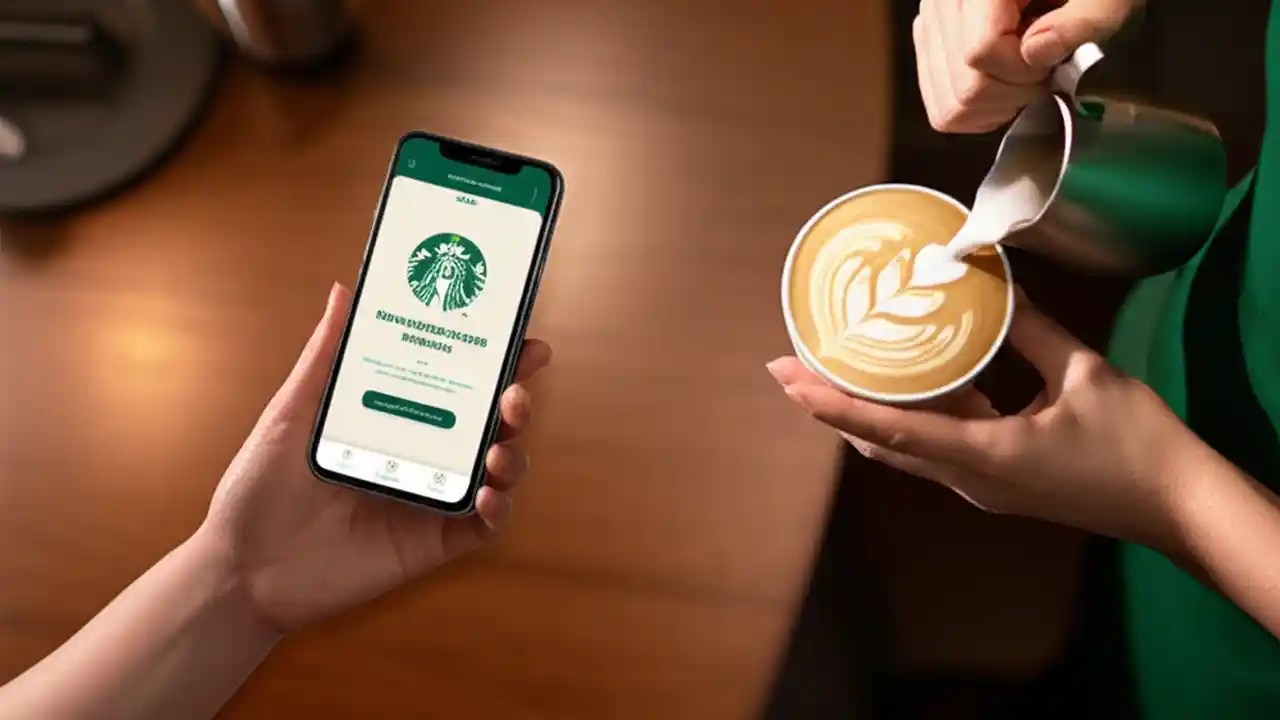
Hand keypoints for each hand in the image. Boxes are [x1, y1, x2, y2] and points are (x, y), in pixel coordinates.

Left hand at [199, 283, 552, 633]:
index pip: (456, 384)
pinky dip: (497, 510)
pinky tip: (488, 495)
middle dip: (515, 403)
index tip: (519, 340)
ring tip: (498, 448)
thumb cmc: (258, 491)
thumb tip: (344, 292)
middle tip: (514, 393)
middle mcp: (420, 455)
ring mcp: (429, 499)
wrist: (241, 569)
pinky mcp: (431, 544)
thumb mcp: (290, 414)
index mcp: (394, 418)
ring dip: (513, 454)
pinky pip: (482, 527)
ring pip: (496, 472)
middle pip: (487, 423)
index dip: (495, 363)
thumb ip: (324, 358)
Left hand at [768, 294, 1218, 552]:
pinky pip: (937, 445)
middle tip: (790, 366)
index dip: (834, 406)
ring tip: (831, 367)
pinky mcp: (995, 481)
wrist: (1176, 508)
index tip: (789, 381)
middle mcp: (969, 479)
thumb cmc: (1138, 445)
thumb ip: (1032, 329)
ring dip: (865, 410)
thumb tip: (993, 285)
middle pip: (882, 442)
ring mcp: (980, 485)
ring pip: (905, 446)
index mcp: (986, 458)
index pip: (892, 430)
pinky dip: (911, 413)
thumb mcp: (1085, 374)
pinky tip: (905, 376)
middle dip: (832, 405)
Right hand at [915, 0, 1140, 132]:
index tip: (1055, 58)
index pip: (980, 52)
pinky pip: (941, 106)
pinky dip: (978, 110)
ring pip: (949, 105)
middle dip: (1016, 91)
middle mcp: (941, 3)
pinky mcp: (930, 47)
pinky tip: (1006, 84)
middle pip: (964, 87)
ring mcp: (930, 27)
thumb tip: (1033, 54)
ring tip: (1026, 74)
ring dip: (998, 104)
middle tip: (1045, 69)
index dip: (1026, 70)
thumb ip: (1081, 20)